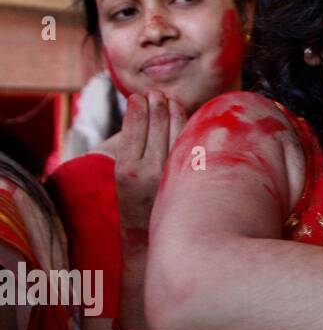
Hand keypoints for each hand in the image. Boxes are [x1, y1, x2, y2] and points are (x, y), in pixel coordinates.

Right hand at [115, 91, 185, 252]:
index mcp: (127, 169)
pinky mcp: (193, 177)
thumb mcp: (122, 174)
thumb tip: (138, 108)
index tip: (137, 96)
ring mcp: (175, 173)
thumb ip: (130, 144)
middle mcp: (151, 171)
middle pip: (158, 124)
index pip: (135, 127)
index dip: (137, 108)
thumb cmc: (133, 199)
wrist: (149, 236)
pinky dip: (189, 126)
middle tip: (156, 93)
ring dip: (174, 110)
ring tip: (169, 100)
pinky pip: (193, 143)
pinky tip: (186, 117)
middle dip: (157, 104)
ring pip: (178, 130)